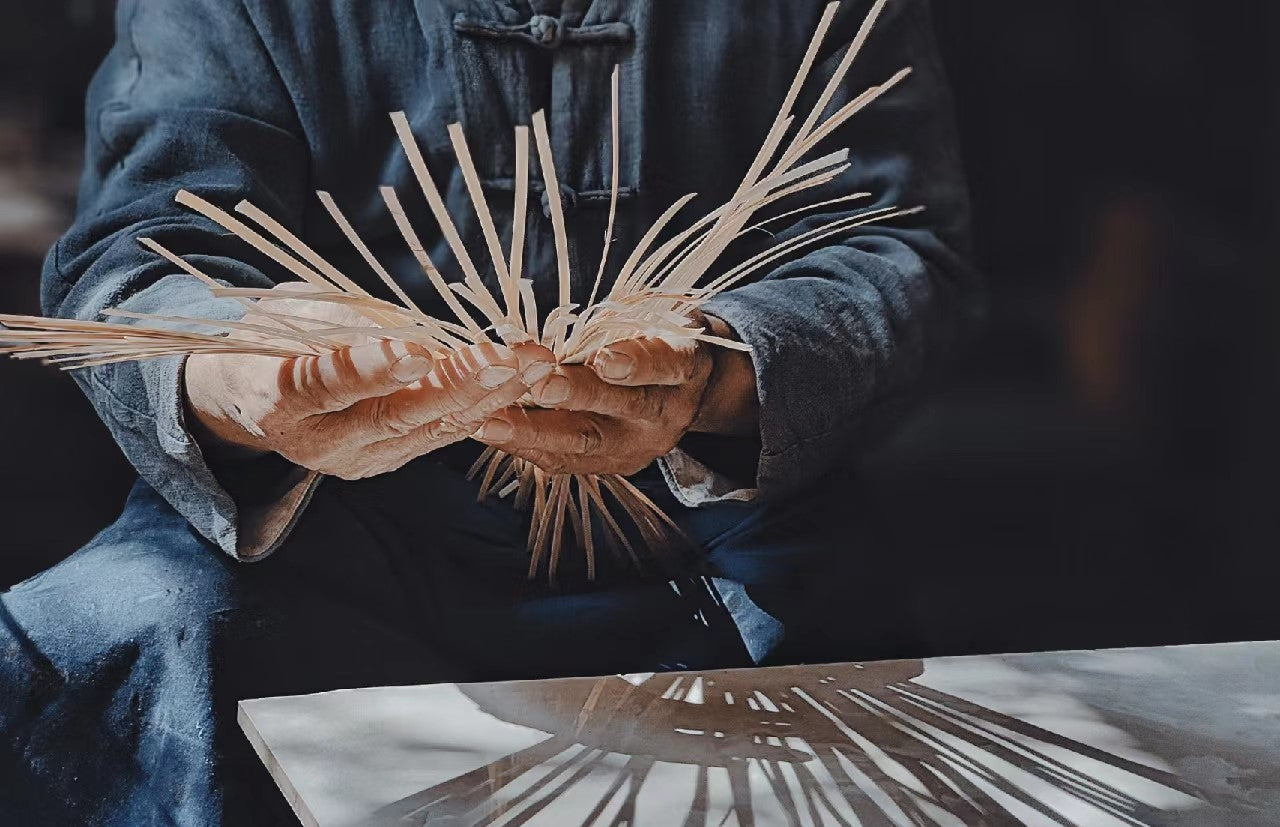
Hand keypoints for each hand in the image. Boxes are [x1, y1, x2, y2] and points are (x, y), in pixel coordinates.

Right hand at [184, 283, 553, 479]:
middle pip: (394, 416)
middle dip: (460, 385)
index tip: (415, 348)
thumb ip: (339, 321)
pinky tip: (525, 385)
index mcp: (275, 401)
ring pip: (432, 428)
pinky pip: (443, 433)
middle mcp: (319, 444)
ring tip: (535, 366)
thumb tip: (402, 328)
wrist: (252, 393)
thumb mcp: (289, 314)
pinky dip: (486, 407)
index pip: (325, 385)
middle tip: (508, 357)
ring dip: (491, 395)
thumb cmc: (270, 337)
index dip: (371, 368)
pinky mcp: (389, 460)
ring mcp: (358, 460)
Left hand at [473, 335, 713, 475]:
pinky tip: (490, 432)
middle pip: (623, 406)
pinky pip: (565, 461)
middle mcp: (667, 412)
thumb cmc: (654, 336)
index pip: (664, 365)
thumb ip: (611, 326)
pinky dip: (524, 446)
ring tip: (490, 421)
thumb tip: (547, 338)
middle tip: (538, 384)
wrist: (685, 389)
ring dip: (534, 432)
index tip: (605, 358)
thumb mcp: (649, 317)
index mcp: (684, 366)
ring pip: (586, 442)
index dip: (636, 363)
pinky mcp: (611, 465)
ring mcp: (639, 445)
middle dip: (576, 396)